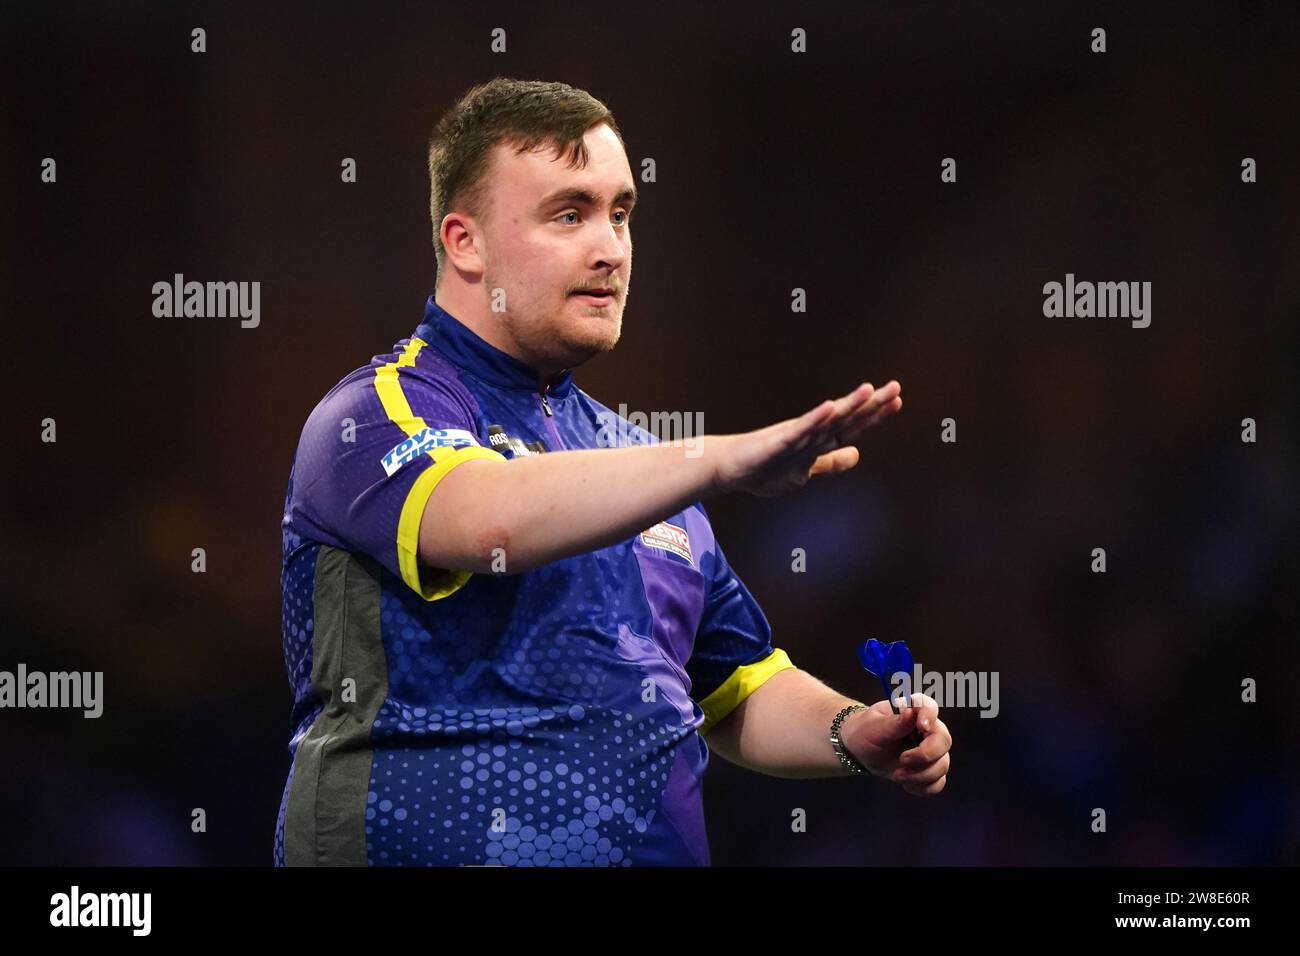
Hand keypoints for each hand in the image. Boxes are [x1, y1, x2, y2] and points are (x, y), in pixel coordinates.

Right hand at [712, 380, 901, 496]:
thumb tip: (857, 454)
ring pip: (826, 420)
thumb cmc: (765, 468)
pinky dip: (814, 419)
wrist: (729, 468)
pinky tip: (828, 408)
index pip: (852, 426)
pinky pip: (799, 430)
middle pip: (846, 418)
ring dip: (847, 405)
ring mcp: (795, 436)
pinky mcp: (778, 441)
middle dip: (871, 405)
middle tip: (895, 387)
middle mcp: (811, 434)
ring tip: (868, 390)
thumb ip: (831, 462)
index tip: (897, 400)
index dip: (875, 415)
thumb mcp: (806, 470)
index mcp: (818, 441)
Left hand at [842, 693, 950, 795]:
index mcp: (913, 712)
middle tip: (902, 760)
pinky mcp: (930, 770)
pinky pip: (937, 783)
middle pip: (943, 741)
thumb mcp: (874, 727)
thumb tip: (910, 712)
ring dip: (920, 776)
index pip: (930, 707)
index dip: (930, 715)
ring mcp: (932, 751)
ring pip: (942, 765)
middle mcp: (928, 730)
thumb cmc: (866, 733)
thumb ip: (893, 722)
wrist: (861, 752)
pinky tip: (905, 782)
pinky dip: (921, 787)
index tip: (922, 726)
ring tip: (897, 775)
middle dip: (925, 755)